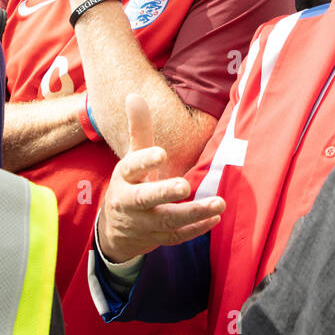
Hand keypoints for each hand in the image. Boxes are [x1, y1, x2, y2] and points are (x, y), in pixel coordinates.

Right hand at [97, 93, 223, 263]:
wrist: (115, 229)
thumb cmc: (131, 183)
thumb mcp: (131, 157)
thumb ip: (138, 129)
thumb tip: (134, 95)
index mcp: (125, 178)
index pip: (131, 167)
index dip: (145, 160)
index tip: (161, 152)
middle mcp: (131, 202)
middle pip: (146, 199)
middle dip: (164, 192)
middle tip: (185, 186)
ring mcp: (144, 223)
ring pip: (167, 221)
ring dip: (193, 213)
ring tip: (219, 204)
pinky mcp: (157, 238)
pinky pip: (177, 236)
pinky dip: (196, 229)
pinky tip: (215, 219)